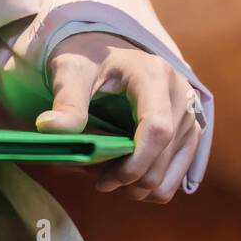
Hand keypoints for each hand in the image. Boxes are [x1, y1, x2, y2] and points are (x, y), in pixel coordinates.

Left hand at [36, 31, 203, 203]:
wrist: (104, 53)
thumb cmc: (87, 60)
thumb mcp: (71, 72)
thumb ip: (66, 100)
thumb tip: (49, 127)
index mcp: (154, 75)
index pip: (158, 127)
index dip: (135, 162)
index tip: (104, 180)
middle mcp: (180, 93)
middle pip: (164, 154)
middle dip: (131, 179)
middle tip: (99, 182)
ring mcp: (189, 113)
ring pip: (172, 170)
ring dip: (140, 187)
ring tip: (111, 177)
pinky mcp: (190, 130)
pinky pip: (178, 173)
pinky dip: (152, 185)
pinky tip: (128, 176)